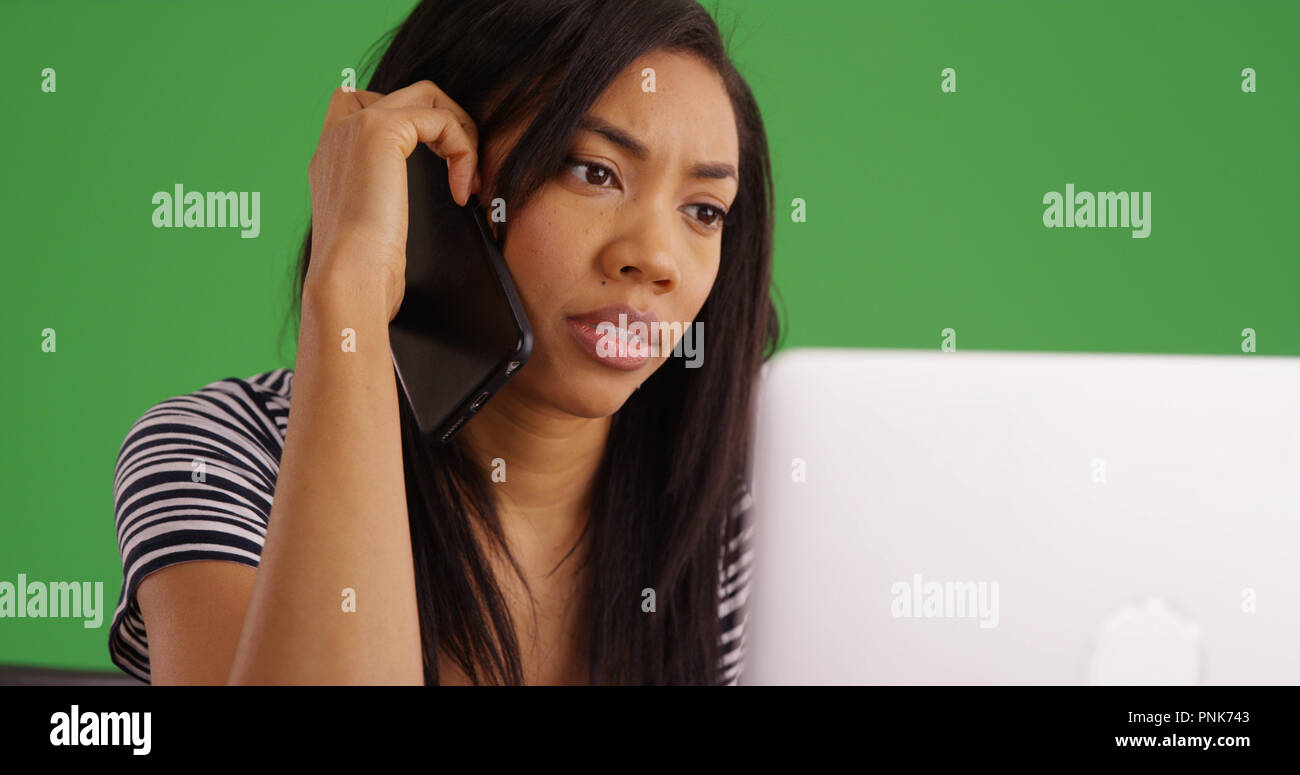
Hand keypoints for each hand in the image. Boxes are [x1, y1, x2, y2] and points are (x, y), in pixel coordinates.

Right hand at [304, 79, 481, 321]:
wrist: (349, 279)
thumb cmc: (366, 273)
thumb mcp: (376, 230)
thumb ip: (387, 202)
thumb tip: (421, 204)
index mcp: (333, 157)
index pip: (371, 109)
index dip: (417, 128)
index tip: (441, 174)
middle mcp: (338, 134)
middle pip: (405, 94)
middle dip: (446, 126)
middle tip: (464, 173)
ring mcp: (355, 126)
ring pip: (427, 96)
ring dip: (460, 133)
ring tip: (469, 179)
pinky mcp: (379, 130)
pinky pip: (440, 119)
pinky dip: (463, 151)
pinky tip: (462, 192)